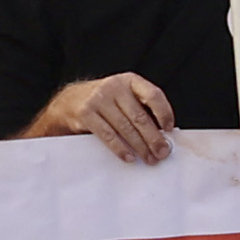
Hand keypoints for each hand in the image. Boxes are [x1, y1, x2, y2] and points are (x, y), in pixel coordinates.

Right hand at [61, 73, 176, 164]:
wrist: (70, 101)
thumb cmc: (105, 101)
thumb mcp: (124, 95)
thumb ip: (141, 108)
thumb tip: (162, 134)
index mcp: (130, 81)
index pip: (153, 95)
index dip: (164, 112)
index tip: (169, 129)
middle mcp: (115, 87)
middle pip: (139, 116)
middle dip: (153, 138)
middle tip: (162, 152)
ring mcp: (99, 99)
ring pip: (125, 128)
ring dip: (140, 147)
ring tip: (149, 158)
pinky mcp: (86, 113)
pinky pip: (107, 135)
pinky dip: (120, 149)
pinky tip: (129, 157)